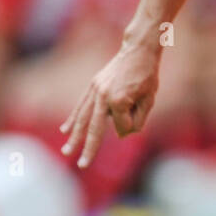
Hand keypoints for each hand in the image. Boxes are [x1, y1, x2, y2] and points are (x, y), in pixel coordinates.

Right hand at [59, 40, 160, 168]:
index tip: (139, 108)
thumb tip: (120, 134)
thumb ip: (137, 120)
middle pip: (93, 128)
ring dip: (74, 137)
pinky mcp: (92, 86)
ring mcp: (95, 90)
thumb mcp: (149, 99)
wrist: (137, 50)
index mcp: (119, 100)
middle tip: (81, 165)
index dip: (132, 123)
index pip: (122, 127)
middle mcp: (103, 96)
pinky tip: (65, 131)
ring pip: (82, 118)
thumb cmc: (147, 75)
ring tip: (67, 151)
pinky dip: (73, 119)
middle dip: (87, 148)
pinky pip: (81, 106)